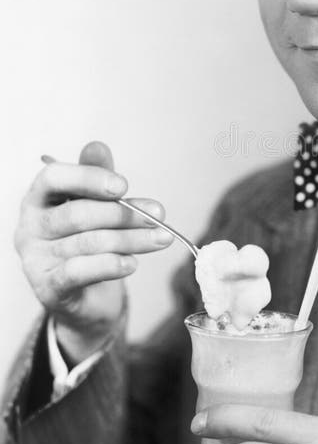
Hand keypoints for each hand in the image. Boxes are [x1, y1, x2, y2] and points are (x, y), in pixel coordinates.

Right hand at [14, 141, 172, 362]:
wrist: (86, 297)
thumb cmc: (90, 240)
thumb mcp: (96, 205)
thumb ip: (98, 178)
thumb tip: (97, 145)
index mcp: (39, 198)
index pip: (54, 177)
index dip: (88, 178)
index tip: (124, 186)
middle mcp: (30, 227)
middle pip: (78, 214)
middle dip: (125, 214)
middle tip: (158, 216)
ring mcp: (35, 259)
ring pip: (89, 243)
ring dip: (132, 240)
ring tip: (161, 239)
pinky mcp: (47, 288)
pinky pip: (80, 272)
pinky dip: (111, 265)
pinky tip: (132, 263)